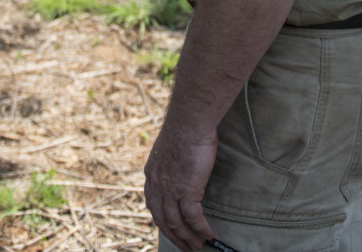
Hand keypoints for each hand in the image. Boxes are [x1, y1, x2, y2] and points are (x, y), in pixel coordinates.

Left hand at [144, 123, 218, 251]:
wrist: (189, 122)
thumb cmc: (185, 128)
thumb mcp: (171, 148)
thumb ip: (172, 162)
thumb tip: (181, 168)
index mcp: (152, 174)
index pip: (153, 205)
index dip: (162, 220)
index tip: (172, 230)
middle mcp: (157, 184)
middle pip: (162, 219)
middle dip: (175, 236)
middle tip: (186, 246)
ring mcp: (170, 189)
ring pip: (176, 223)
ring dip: (188, 238)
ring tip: (197, 247)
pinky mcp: (186, 189)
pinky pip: (193, 217)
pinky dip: (201, 229)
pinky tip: (209, 235)